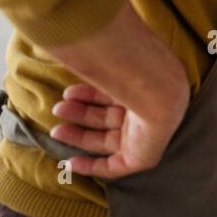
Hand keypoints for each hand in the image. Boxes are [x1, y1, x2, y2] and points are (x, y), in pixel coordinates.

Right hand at [51, 77, 188, 179]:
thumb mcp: (113, 66)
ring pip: (103, 139)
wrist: (160, 92)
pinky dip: (90, 166)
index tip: (68, 94)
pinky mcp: (141, 158)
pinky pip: (113, 167)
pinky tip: (69, 162)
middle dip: (79, 114)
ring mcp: (142, 136)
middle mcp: (142, 112)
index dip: (89, 97)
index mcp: (141, 89)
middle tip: (57, 109)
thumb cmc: (138, 73)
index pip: (112, 95)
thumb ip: (95, 64)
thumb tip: (74, 49)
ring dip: (77, 135)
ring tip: (56, 128)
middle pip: (104, 118)